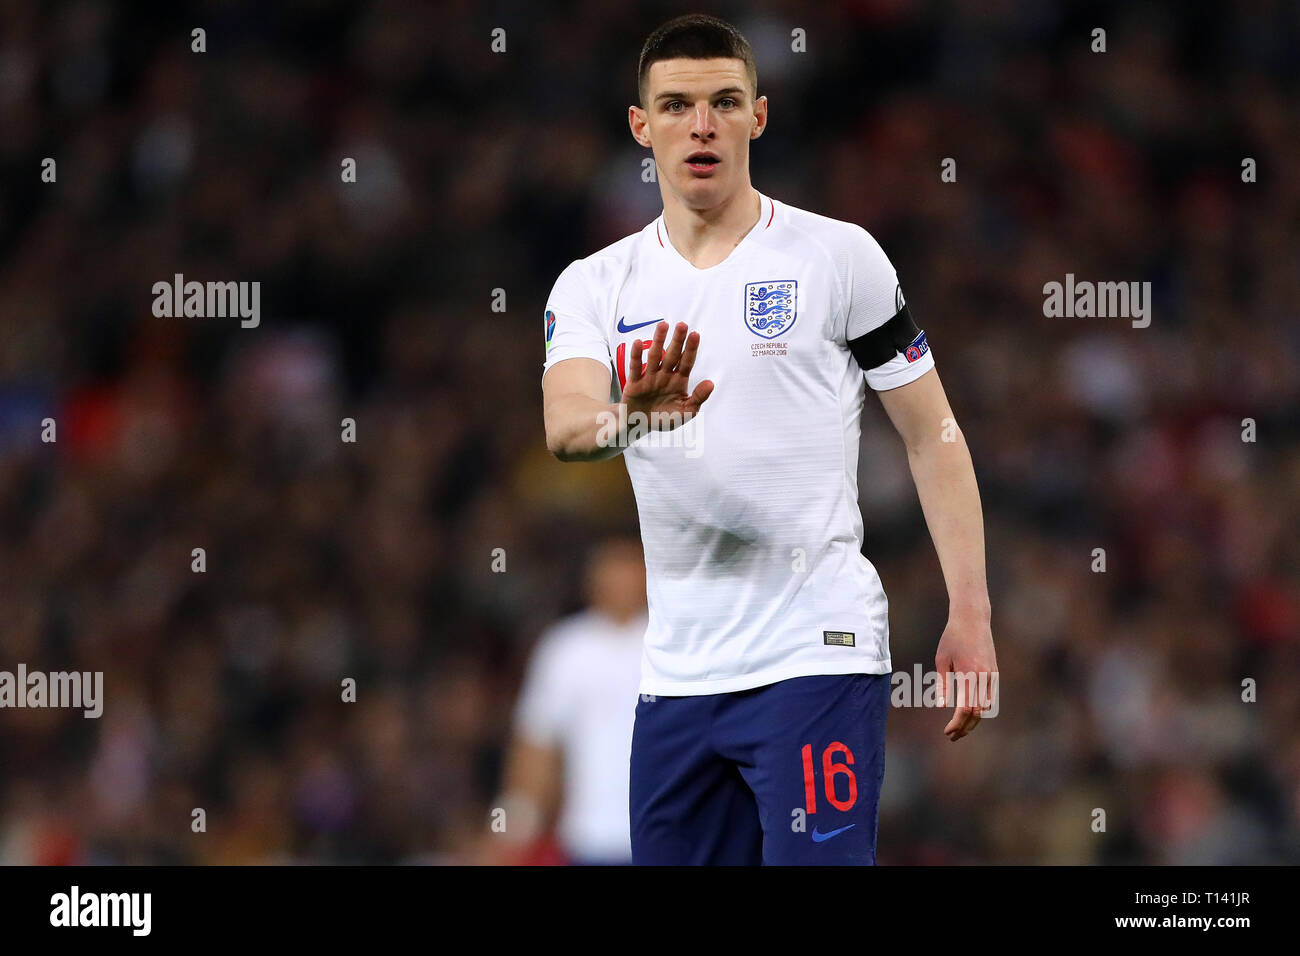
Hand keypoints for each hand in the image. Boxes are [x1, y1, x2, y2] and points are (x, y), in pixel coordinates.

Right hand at [623, 321, 713, 427]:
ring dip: (659, 341)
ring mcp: (650, 377)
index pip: (687, 362)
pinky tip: (638, 343)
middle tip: (682, 325)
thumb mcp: (686, 412)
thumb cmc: (664, 418)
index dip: (691, 349)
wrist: (640, 426)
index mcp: (679, 381)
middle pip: (672, 355)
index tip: (695, 334)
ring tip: (663, 325)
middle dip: (677, 340)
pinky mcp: (634, 383)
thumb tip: (711, 383)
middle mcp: (665, 375)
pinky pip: (635, 368)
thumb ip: (698, 398)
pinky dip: (636, 356)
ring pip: (655, 356)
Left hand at [934, 610, 996, 741]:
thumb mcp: (942, 660)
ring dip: (974, 721)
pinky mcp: (995, 672)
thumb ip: (943, 684)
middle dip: (965, 728)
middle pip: (977, 713)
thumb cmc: (952, 638)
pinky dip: (981, 709)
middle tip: (951, 736)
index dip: (957, 724)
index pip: (965, 709)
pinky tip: (970, 715)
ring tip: (960, 729)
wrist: (973, 619)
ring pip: (986, 707)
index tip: (947, 731)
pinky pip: (990, 697)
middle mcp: (984, 677)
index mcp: (969, 674)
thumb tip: (941, 706)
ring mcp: (992, 675)